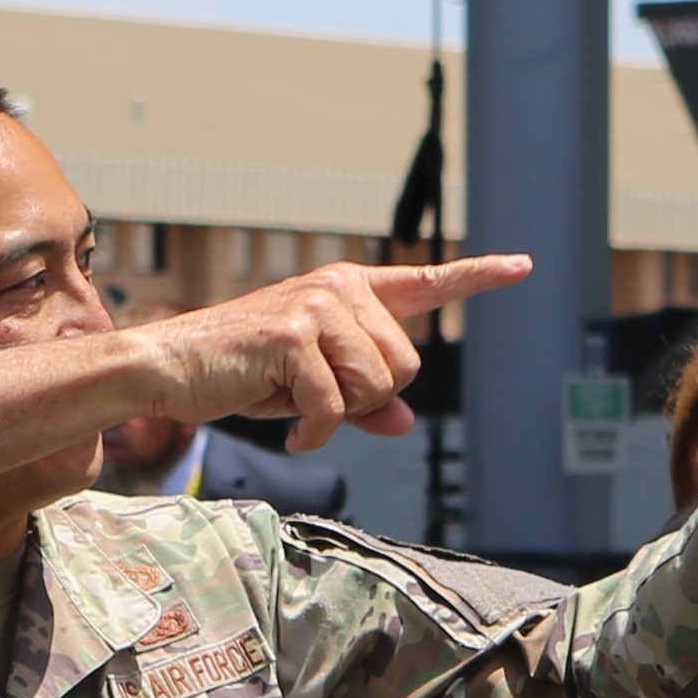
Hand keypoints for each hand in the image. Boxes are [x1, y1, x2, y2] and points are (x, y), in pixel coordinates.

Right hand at [132, 255, 527, 449]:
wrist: (173, 368)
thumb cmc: (244, 375)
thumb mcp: (313, 390)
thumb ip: (365, 403)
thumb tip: (405, 422)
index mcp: (351, 291)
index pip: (425, 283)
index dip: (478, 277)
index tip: (524, 265)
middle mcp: (339, 288)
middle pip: (406, 367)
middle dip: (366, 399)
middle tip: (314, 397)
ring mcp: (316, 307)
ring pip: (376, 387)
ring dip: (338, 414)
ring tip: (294, 402)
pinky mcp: (291, 337)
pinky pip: (335, 407)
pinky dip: (313, 432)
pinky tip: (288, 430)